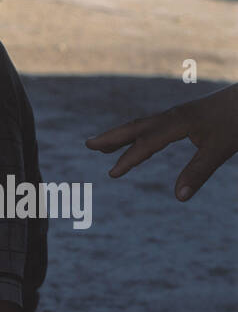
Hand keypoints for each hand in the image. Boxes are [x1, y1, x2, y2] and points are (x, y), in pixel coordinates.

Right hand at [85, 83, 237, 199]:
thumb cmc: (237, 120)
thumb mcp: (222, 148)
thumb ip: (199, 171)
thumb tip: (179, 197)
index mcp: (178, 122)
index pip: (147, 142)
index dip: (130, 158)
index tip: (112, 174)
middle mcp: (174, 116)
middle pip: (136, 127)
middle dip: (112, 137)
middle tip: (89, 144)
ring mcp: (179, 114)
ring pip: (144, 125)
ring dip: (122, 135)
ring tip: (103, 146)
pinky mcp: (186, 115)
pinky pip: (154, 126)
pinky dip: (139, 134)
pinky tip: (140, 141)